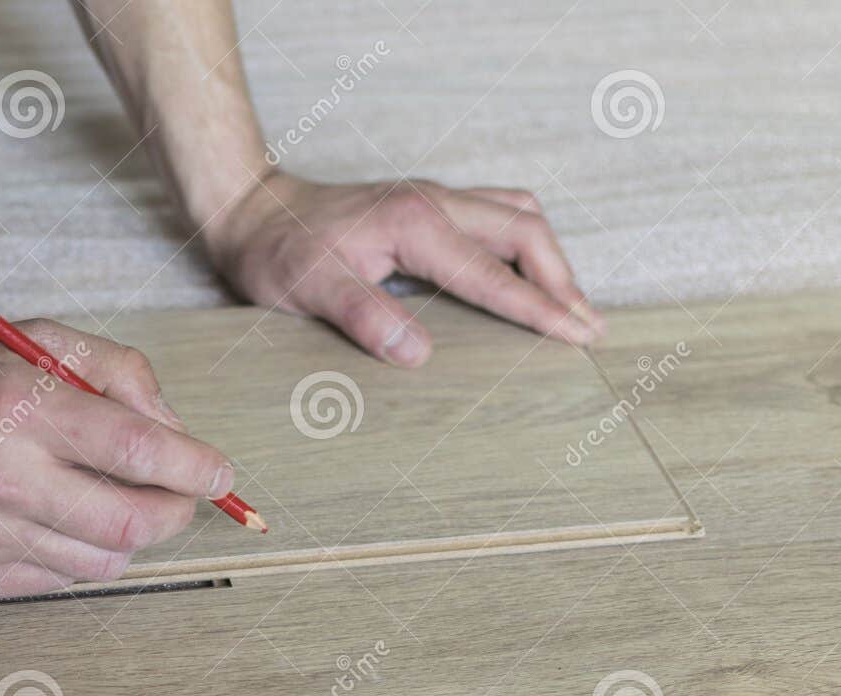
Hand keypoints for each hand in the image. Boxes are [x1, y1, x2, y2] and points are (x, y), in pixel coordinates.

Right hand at [0, 322, 234, 596]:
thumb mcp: (36, 340)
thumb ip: (119, 373)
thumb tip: (180, 437)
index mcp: (17, 404)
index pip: (136, 452)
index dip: (194, 469)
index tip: (220, 475)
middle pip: (130, 522)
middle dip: (174, 511)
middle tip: (178, 493)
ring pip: (104, 561)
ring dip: (128, 534)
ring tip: (106, 497)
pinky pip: (61, 580)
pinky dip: (79, 552)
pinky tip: (54, 516)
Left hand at [202, 172, 604, 365]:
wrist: (251, 210)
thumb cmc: (276, 251)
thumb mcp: (308, 290)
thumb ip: (364, 316)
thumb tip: (418, 353)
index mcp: (415, 223)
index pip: (494, 272)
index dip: (540, 308)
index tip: (578, 337)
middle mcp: (434, 201)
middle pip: (525, 231)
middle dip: (563, 280)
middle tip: (589, 329)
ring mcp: (433, 198)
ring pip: (516, 217)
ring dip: (548, 258)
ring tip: (569, 306)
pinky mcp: (426, 205)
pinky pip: (495, 215)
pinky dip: (522, 245)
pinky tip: (524, 275)